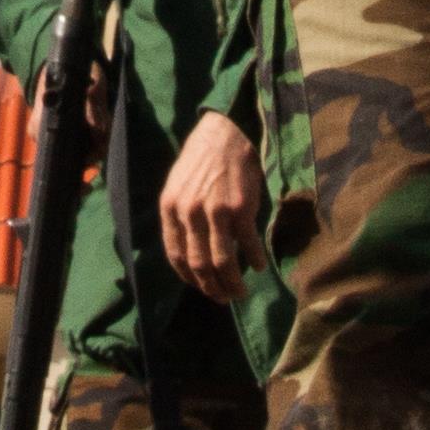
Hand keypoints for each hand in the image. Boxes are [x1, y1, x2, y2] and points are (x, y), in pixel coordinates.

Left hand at [160, 113, 262, 306]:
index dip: (189, 278)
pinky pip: (247, 244)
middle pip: (200, 264)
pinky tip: (259, 266)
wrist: (224, 132)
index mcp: (170, 208)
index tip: (202, 287)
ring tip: (240, 292)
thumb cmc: (201, 160)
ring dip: (232, 283)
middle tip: (224, 298)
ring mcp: (215, 211)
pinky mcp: (240, 207)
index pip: (176, 256)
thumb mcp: (177, 186)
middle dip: (212, 288)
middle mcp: (190, 213)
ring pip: (222, 261)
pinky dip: (254, 260)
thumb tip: (188, 253)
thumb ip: (179, 217)